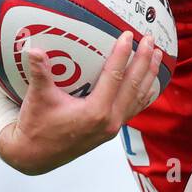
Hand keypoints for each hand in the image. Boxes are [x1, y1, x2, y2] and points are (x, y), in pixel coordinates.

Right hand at [0, 31, 161, 174]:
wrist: (34, 157)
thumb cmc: (35, 128)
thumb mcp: (37, 98)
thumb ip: (40, 73)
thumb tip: (34, 50)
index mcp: (95, 112)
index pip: (115, 76)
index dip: (122, 54)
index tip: (128, 35)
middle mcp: (109, 121)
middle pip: (133, 85)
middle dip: (144, 60)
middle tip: (150, 39)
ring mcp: (112, 128)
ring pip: (138, 98)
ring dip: (149, 75)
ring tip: (158, 55)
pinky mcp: (110, 131)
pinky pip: (134, 109)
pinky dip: (144, 95)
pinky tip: (151, 85)